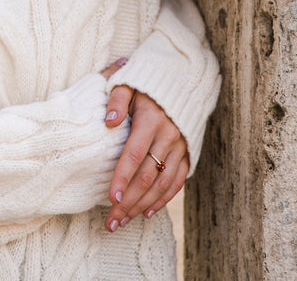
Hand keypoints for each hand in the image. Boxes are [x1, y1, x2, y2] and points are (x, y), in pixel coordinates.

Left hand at [102, 78, 188, 232]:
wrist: (182, 75)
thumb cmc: (146, 79)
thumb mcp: (128, 80)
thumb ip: (117, 98)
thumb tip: (109, 121)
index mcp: (151, 119)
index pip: (134, 154)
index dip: (122, 177)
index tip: (110, 198)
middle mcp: (169, 135)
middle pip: (147, 176)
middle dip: (128, 201)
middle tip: (111, 222)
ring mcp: (180, 146)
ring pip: (162, 184)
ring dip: (142, 206)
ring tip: (123, 220)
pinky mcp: (188, 153)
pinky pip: (177, 182)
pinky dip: (163, 199)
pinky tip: (147, 212)